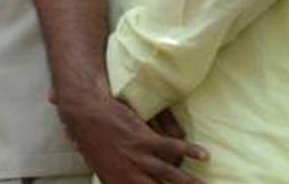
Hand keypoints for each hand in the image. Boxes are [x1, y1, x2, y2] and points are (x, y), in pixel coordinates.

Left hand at [57, 92, 206, 183]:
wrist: (83, 113)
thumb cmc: (88, 137)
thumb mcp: (97, 164)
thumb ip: (111, 176)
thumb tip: (109, 179)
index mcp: (118, 182)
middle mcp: (131, 174)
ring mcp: (139, 157)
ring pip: (172, 175)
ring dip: (191, 182)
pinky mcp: (144, 139)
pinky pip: (173, 148)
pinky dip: (190, 151)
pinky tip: (205, 154)